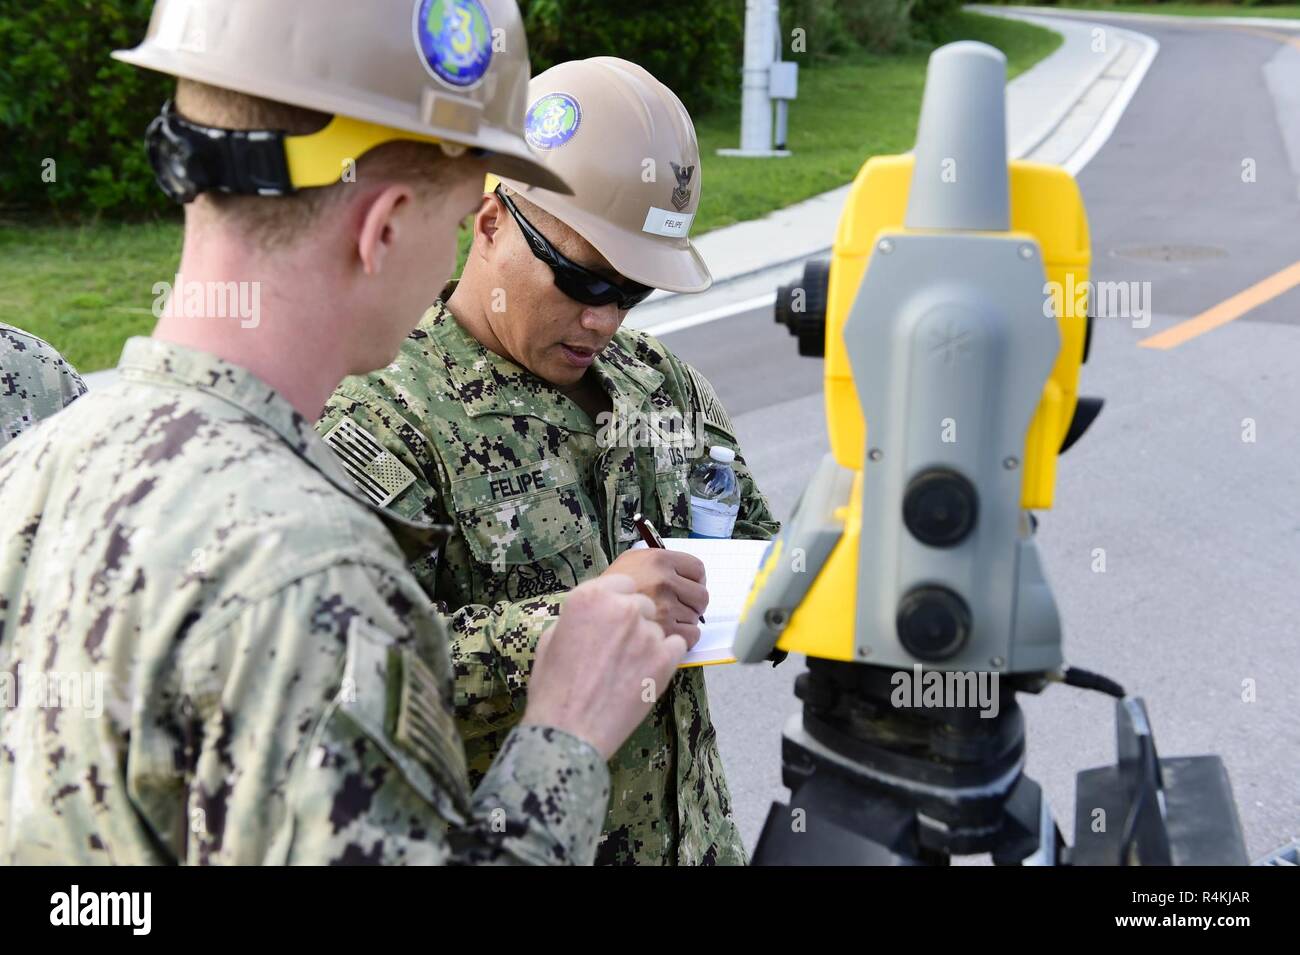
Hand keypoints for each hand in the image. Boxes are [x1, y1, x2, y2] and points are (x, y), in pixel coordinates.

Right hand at [522, 575, 685, 759]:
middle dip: (635, 622)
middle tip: (620, 649)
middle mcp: (622, 607)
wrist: (570, 729)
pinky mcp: (664, 659)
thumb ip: (579, 617)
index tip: (615, 619)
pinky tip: (648, 673)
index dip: (619, 602)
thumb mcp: (551, 639)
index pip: (622, 583)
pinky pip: (677, 645)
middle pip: (643, 604)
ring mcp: (646, 633)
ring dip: (648, 643)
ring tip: (628, 670)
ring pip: (658, 628)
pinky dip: (667, 657)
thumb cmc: (554, 687)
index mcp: (590, 597)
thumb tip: (594, 615)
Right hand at [603, 547, 708, 647]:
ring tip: (663, 623)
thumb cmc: (604, 596)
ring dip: (684, 622)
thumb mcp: (626, 564)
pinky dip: (684, 639)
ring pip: (695, 617)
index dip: (694, 581)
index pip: (698, 568)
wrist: (587, 622)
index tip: (687, 587)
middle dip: (693, 604)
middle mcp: (663, 581)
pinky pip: (691, 636)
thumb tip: (682, 573)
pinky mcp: (666, 633)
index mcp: (657, 560)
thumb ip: (656, 563)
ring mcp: (665, 608)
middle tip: (678, 609)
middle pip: (701, 595)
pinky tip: (666, 636)